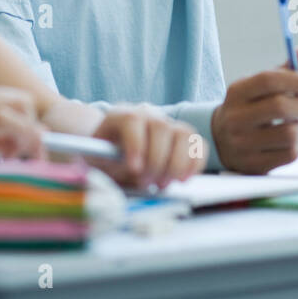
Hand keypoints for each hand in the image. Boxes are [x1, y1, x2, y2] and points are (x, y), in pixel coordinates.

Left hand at [88, 104, 207, 190]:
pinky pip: (199, 145)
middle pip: (161, 127)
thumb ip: (111, 167)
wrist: (112, 156)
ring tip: (162, 184)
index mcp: (120, 115)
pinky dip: (194, 164)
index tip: (134, 169)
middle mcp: (147, 114)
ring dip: (177, 164)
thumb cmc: (104, 160)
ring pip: (185, 134)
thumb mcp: (99, 163)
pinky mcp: (184, 137)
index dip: (136, 144)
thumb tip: (130, 176)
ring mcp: (168, 123)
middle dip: (156, 161)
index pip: (132, 120)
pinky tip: (181, 180)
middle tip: (147, 183)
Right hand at [210, 47, 297, 174]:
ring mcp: (243, 144)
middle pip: (280, 107)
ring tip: (289, 125)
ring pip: (289, 133)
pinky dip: (295, 145)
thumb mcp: (256, 89)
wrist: (219, 141)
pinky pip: (290, 154)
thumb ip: (281, 72)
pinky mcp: (254, 165)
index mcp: (236, 93)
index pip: (268, 80)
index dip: (295, 79)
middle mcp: (235, 119)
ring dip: (297, 127)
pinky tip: (285, 141)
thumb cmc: (247, 108)